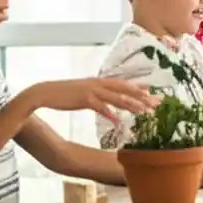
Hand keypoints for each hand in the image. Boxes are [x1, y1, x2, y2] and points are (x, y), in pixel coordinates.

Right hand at [26, 79, 157, 123]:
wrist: (45, 92)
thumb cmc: (65, 94)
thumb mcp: (85, 93)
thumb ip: (99, 96)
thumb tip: (110, 103)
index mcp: (99, 82)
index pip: (124, 84)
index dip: (139, 88)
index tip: (153, 92)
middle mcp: (99, 84)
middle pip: (125, 89)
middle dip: (142, 96)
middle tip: (157, 103)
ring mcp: (92, 91)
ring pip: (116, 97)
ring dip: (131, 104)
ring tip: (144, 111)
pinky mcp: (83, 99)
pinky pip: (100, 107)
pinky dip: (109, 113)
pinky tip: (118, 120)